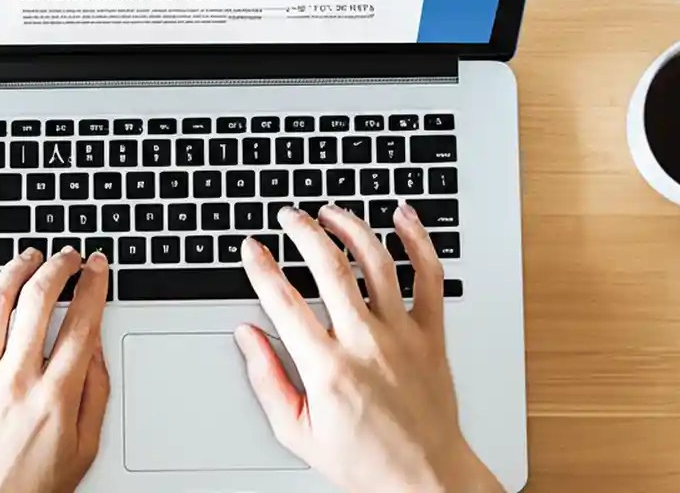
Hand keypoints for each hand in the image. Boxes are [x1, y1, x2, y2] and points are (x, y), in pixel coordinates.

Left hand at [0, 247, 110, 492]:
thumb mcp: (84, 448)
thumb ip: (95, 393)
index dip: (94, 285)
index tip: (99, 268)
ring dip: (15, 272)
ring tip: (28, 260)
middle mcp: (15, 381)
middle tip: (67, 257)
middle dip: (58, 267)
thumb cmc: (30, 489)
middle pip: (38, 300)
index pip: (81, 322)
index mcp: (55, 397)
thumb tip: (95, 349)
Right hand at [236, 204, 502, 492]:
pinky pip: (429, 277)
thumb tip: (247, 337)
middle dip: (302, 231)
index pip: (284, 301)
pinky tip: (403, 218)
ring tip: (330, 212)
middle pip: (329, 267)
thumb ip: (266, 379)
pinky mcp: (432, 335)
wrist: (425, 480)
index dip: (262, 267)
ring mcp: (402, 335)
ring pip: (376, 262)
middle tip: (288, 216)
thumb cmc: (365, 462)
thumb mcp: (297, 433)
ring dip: (350, 227)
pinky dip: (419, 241)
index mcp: (327, 369)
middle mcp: (365, 344)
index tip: (252, 248)